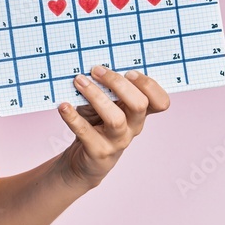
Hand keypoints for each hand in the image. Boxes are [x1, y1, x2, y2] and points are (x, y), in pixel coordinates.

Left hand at [55, 65, 170, 190]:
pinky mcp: (98, 151)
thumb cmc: (96, 124)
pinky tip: (64, 106)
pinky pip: (86, 133)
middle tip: (96, 70)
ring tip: (79, 81)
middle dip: (118, 84)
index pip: (160, 102)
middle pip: (139, 105)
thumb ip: (106, 89)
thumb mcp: (105, 105)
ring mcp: (117, 141)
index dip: (149, 85)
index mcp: (139, 113)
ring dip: (96, 96)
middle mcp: (133, 127)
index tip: (129, 72)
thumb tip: (91, 64)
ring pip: (115, 119)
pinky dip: (73, 118)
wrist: (84, 160)